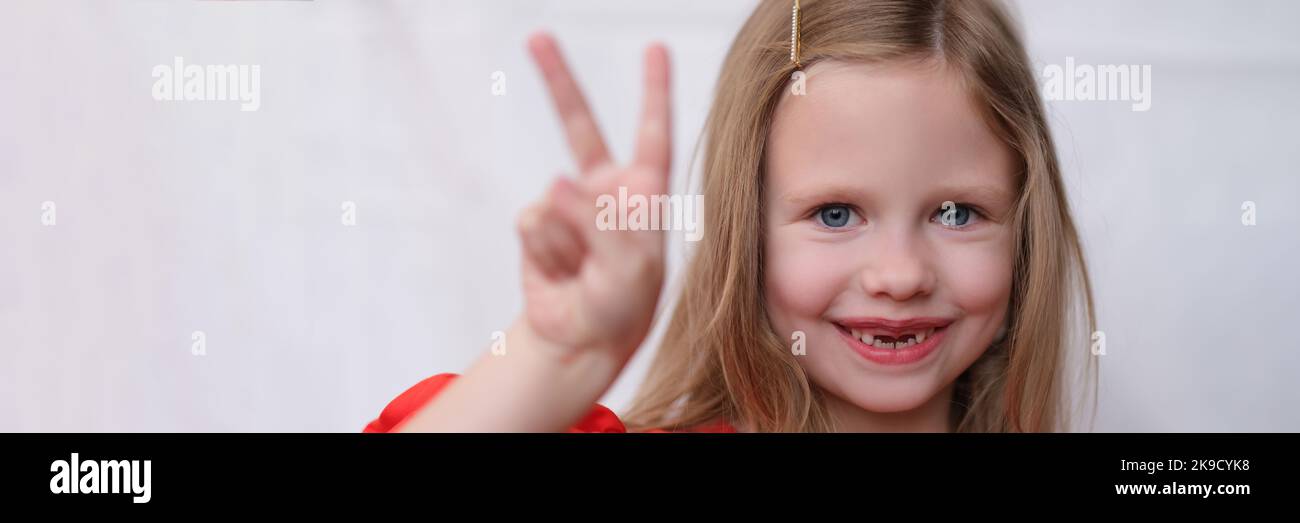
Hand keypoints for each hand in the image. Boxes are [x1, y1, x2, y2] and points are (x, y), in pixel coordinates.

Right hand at [515, 33, 672, 363]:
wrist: (581, 340)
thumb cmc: (622, 304)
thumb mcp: (627, 270)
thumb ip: (597, 224)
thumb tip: (553, 183)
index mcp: (643, 192)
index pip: (651, 133)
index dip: (653, 90)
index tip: (654, 47)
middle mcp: (604, 189)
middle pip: (578, 126)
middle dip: (557, 81)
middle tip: (537, 37)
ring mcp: (567, 204)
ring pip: (552, 200)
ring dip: (566, 241)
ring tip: (583, 271)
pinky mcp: (536, 224)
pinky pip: (530, 224)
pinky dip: (544, 252)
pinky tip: (560, 272)